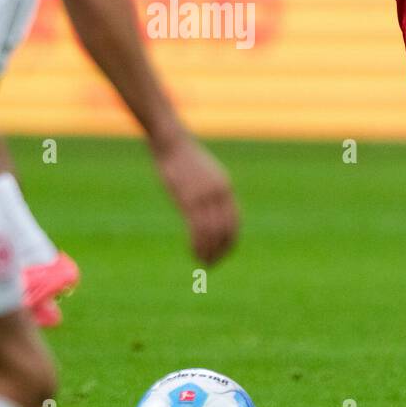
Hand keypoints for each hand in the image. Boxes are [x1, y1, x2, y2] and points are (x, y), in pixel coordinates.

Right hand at [152, 134, 238, 265]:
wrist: (171, 142)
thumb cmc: (183, 159)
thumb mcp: (202, 174)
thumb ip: (209, 191)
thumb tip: (207, 208)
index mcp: (224, 187)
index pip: (234, 221)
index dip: (230, 241)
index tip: (223, 254)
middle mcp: (219, 193)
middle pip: (226, 230)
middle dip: (221, 250)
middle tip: (212, 264)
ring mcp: (204, 196)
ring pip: (212, 232)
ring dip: (208, 251)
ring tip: (203, 263)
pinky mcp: (189, 199)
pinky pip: (197, 228)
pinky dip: (197, 245)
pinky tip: (193, 253)